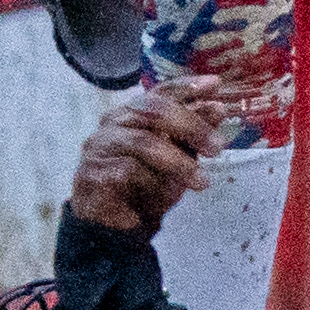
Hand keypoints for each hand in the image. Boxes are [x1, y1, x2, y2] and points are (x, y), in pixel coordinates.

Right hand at [67, 75, 235, 236]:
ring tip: (201, 182)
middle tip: (218, 147)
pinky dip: (152, 183)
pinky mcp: (91, 173)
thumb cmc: (148, 183)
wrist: (118, 224)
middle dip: (191, 126)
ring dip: (178, 163)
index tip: (216, 85)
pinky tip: (163, 196)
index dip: (187, 86)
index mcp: (133, 112)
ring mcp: (99, 147)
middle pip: (153, 111)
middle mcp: (112, 123)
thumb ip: (193, 133)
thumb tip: (218, 108)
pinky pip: (128, 171)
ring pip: (143, 142)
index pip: (160, 92)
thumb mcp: (178, 156)